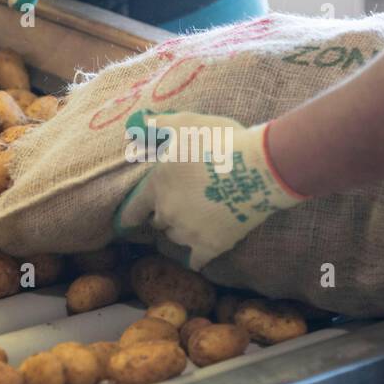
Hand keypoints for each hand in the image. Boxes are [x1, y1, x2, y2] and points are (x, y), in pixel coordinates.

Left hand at [113, 110, 306, 269]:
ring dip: (180, 231)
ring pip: (176, 238)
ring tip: (194, 222)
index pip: (133, 209)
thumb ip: (157, 125)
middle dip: (164, 215)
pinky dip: (196, 258)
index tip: (125, 224)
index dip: (130, 215)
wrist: (258, 167)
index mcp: (156, 186)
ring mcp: (188, 232)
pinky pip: (196, 260)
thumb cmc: (220, 141)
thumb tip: (137, 125)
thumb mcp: (185, 123)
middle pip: (157, 222)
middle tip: (178, 206)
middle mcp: (167, 213)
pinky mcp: (211, 245)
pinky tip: (198, 257)